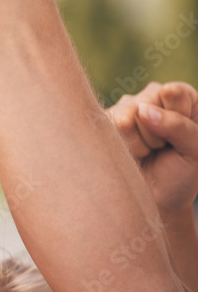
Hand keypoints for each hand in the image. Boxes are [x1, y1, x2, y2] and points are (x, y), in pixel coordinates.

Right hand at [108, 81, 197, 216]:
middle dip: (156, 133)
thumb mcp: (195, 151)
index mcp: (181, 98)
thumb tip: (142, 110)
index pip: (174, 92)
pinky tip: (126, 152)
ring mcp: (124, 108)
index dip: (177, 116)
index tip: (182, 136)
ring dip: (138, 143)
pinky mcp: (103, 122)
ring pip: (126, 116)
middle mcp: (151, 97)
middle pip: (147, 102)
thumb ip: (178, 126)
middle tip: (161, 148)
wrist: (152, 199)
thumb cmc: (180, 174)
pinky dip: (121, 148)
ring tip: (145, 152)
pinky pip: (107, 127)